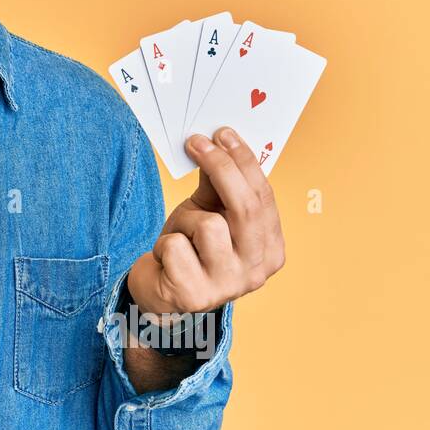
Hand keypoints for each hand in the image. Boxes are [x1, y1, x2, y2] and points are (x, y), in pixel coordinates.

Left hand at [127, 126, 285, 317]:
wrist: (159, 291)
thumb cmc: (188, 248)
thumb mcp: (206, 211)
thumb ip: (217, 184)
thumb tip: (218, 141)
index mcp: (270, 249)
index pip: (263, 197)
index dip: (243, 161)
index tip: (222, 133)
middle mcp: (257, 271)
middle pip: (245, 207)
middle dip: (220, 167)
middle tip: (196, 141)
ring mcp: (228, 287)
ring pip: (208, 226)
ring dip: (184, 221)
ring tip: (179, 235)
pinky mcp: (194, 296)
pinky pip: (176, 247)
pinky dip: (164, 245)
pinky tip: (166, 260)